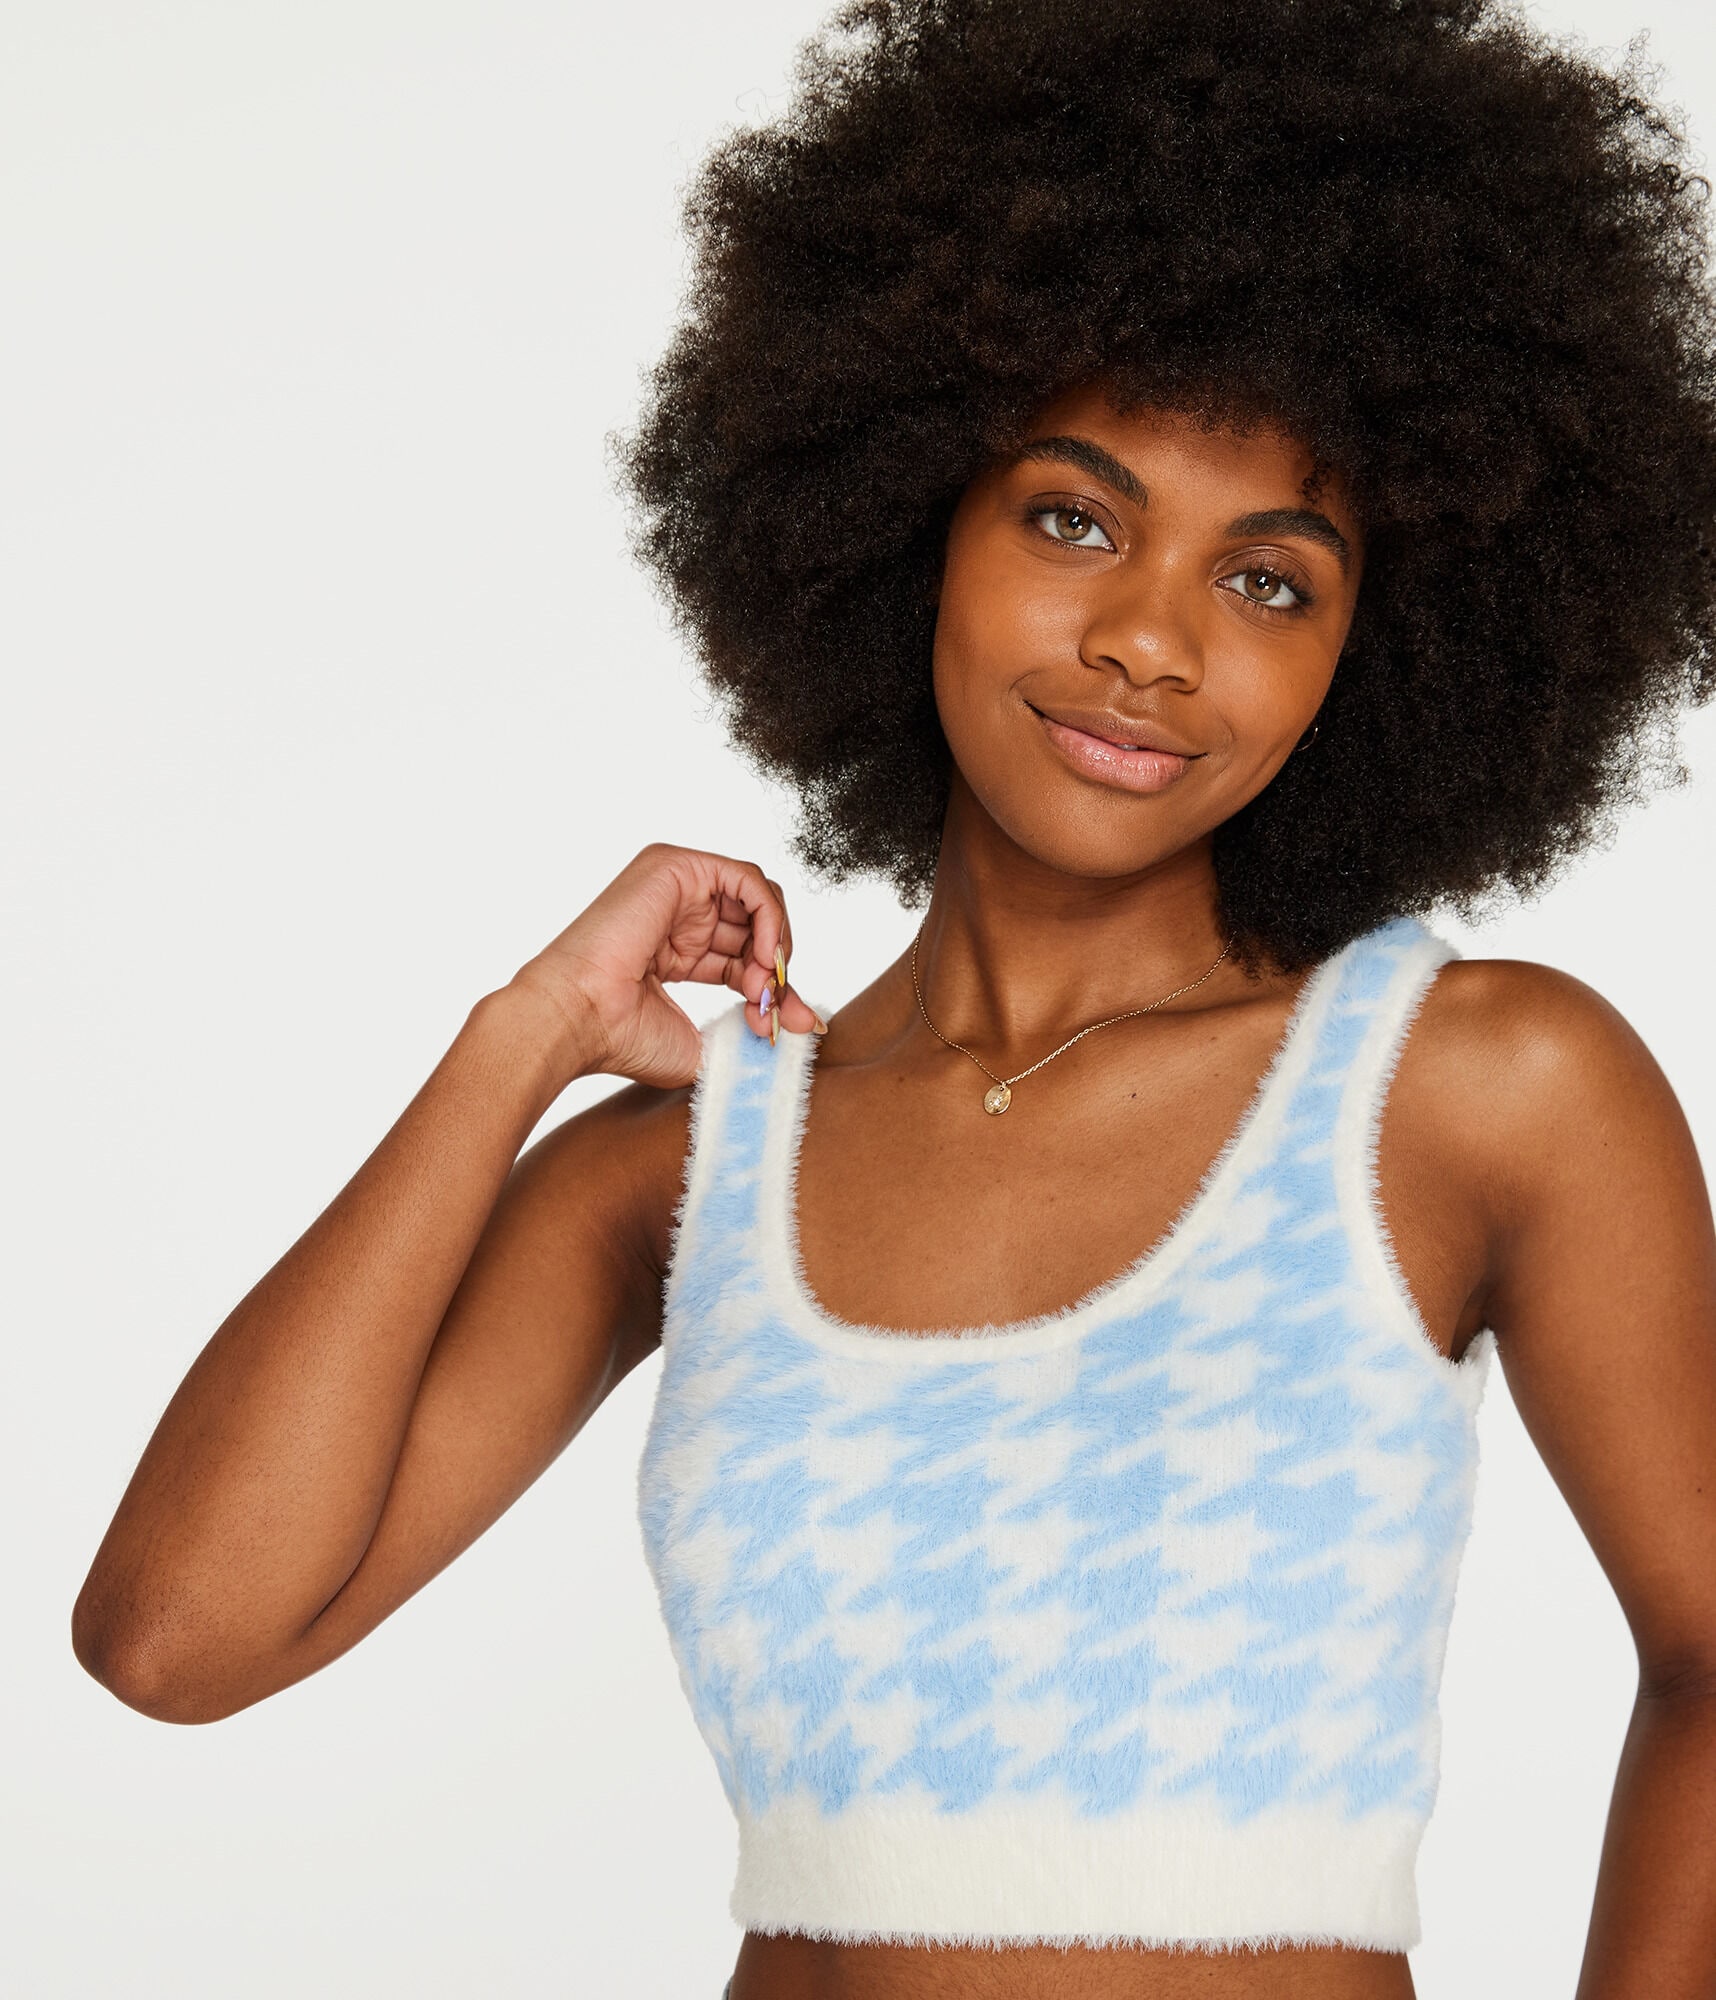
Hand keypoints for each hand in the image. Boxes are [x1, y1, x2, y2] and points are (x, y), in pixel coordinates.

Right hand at [505, 843, 823, 1086]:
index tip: (784, 1025)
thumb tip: (812, 1023)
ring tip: (765, 984)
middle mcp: (676, 915)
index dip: (772, 989)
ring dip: (776, 943)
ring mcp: (675, 888)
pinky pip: (748, 880)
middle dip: (777, 969)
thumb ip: (755, 1025)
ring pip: (758, 898)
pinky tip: (764, 957)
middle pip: (756, 926)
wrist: (579, 1020)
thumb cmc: (623, 1039)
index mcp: (674, 951)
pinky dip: (770, 916)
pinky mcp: (676, 867)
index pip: (746, 958)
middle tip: (772, 1007)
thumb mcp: (707, 1041)